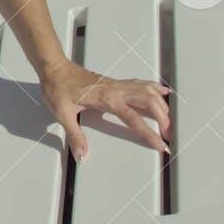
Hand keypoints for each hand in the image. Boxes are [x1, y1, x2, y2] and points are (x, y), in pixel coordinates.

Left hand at [40, 60, 171, 162]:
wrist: (53, 67)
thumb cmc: (57, 88)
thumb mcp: (63, 114)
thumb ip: (75, 136)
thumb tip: (82, 155)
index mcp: (106, 99)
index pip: (134, 119)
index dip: (149, 133)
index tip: (161, 144)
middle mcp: (116, 90)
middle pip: (149, 102)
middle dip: (163, 118)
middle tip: (169, 135)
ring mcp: (117, 85)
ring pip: (147, 91)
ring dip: (161, 104)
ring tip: (170, 119)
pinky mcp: (114, 82)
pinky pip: (140, 84)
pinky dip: (154, 88)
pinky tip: (162, 92)